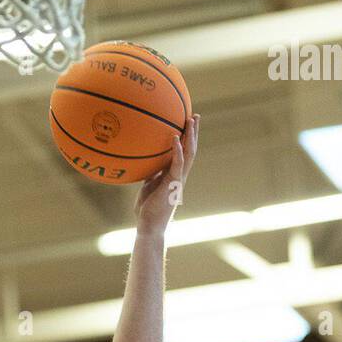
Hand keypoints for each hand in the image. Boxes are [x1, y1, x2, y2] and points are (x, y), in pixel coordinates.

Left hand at [135, 113, 199, 234]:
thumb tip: (147, 163)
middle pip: (190, 150)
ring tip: (191, 120)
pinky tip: (175, 138)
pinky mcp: (173, 184)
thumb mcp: (147, 187)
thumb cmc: (146, 210)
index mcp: (173, 175)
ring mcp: (177, 180)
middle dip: (193, 133)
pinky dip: (177, 150)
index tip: (186, 123)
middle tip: (194, 115)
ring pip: (189, 154)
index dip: (186, 138)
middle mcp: (179, 176)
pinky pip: (177, 164)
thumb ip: (151, 174)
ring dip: (191, 136)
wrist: (149, 226)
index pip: (183, 153)